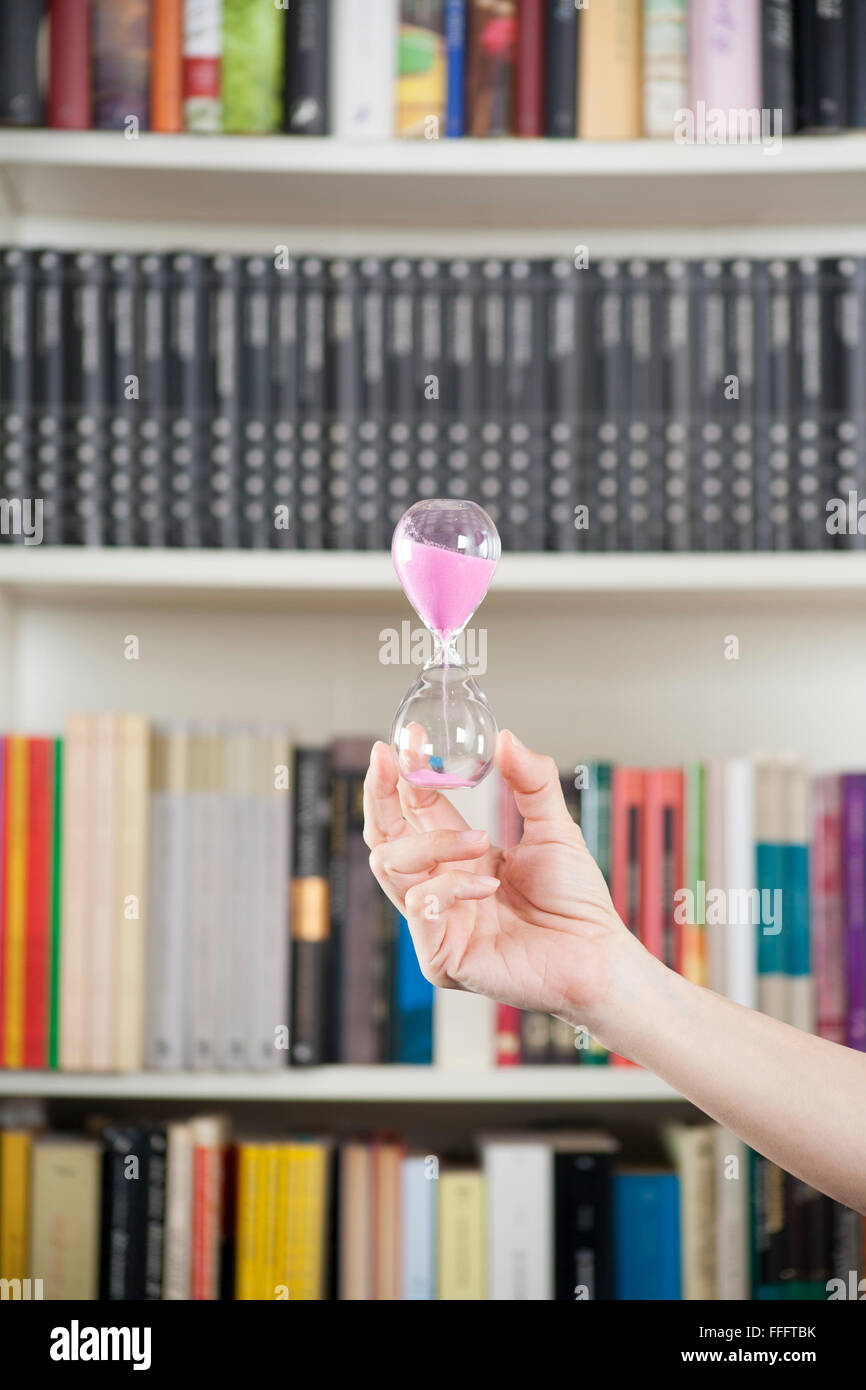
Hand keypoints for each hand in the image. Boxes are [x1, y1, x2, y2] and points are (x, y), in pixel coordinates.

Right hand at [363, 730, 639, 1036]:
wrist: (597, 954)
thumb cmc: (575, 901)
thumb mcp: (555, 827)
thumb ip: (531, 782)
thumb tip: (505, 738)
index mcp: (458, 855)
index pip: (412, 810)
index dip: (404, 774)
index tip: (407, 737)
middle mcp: (439, 886)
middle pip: (383, 836)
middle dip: (382, 794)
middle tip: (396, 760)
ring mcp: (435, 922)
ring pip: (391, 866)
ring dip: (431, 844)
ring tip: (481, 841)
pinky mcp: (441, 956)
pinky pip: (420, 909)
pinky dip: (449, 888)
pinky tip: (486, 885)